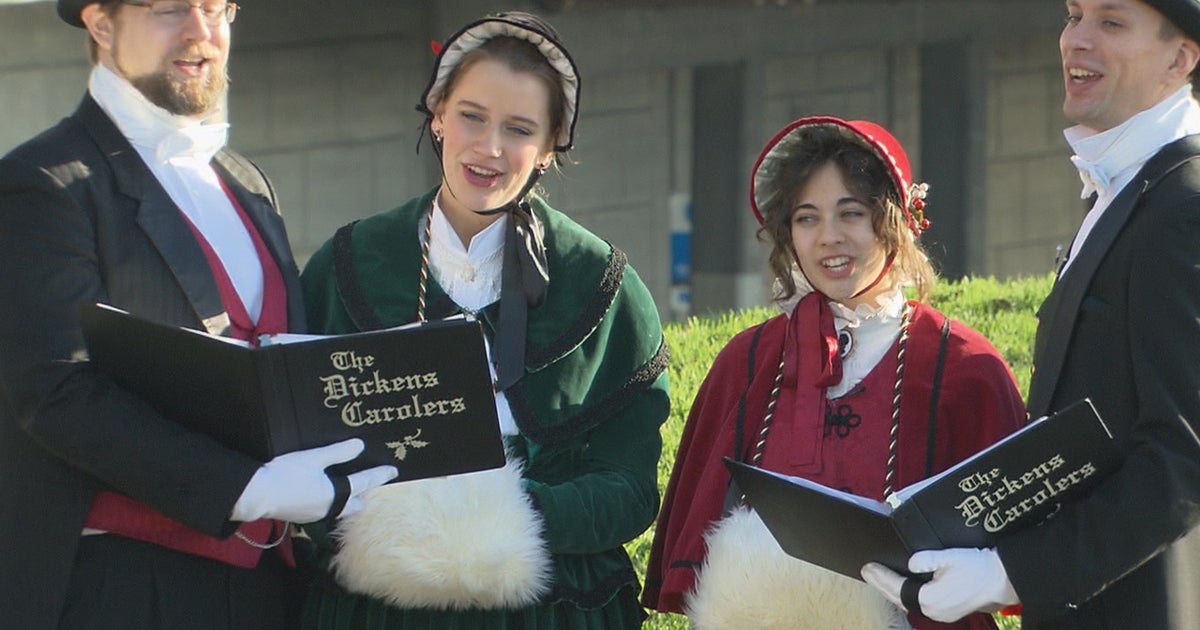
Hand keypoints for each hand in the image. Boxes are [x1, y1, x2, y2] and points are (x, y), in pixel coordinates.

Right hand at [231, 438, 397, 523]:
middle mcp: (327, 508)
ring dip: (343, 498)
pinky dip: (326, 500)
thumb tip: (360, 446)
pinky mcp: (298, 515)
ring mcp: (312, 515)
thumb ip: (338, 452)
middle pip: (352, 503)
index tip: (393, 471)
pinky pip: (320, 508)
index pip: (364, 483)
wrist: (254, 496)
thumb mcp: (313, 458)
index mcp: (335, 494)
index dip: (379, 475)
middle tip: (367, 481)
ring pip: (336, 507)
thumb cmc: (284, 475)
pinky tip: (318, 491)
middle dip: (361, 495)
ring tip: (345, 485)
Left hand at [861, 548, 1017, 622]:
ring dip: (893, 590)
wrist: (1004, 580)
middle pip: (899, 598)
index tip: (867, 567)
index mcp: (930, 599)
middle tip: (867, 572)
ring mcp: (941, 613)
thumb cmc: (979, 568)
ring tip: (879, 578)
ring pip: (909, 602)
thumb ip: (926, 559)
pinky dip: (907, 594)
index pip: (896, 588)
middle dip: (882, 584)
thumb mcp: (950, 557)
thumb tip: (910, 562)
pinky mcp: (948, 611)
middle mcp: (933, 611)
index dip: (880, 577)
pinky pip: (920, 603)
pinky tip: (903, 585)